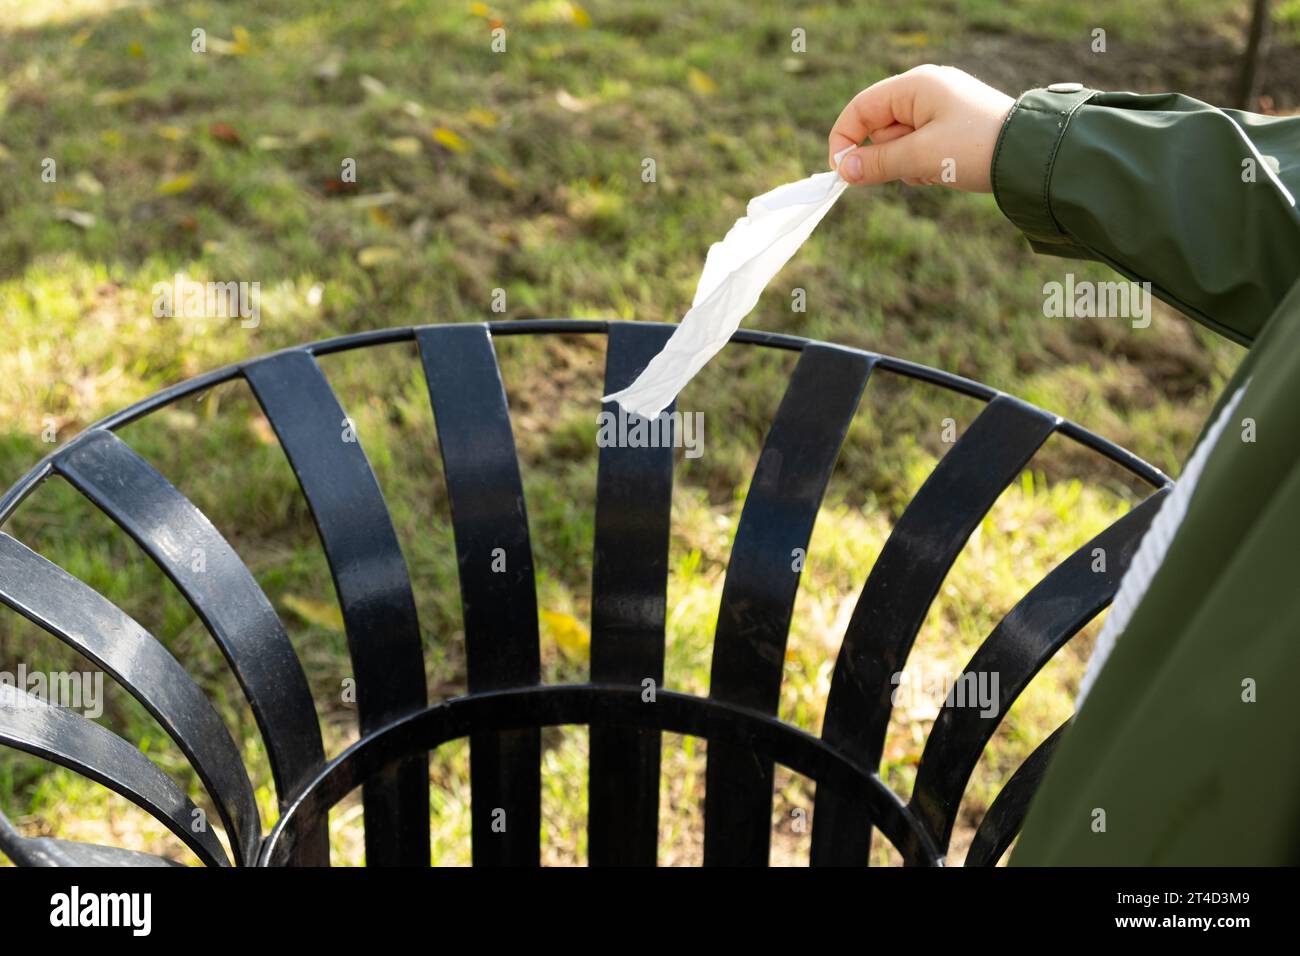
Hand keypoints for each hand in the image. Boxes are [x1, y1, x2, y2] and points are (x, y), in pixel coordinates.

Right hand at [828, 65, 1014, 192]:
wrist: (1032, 156)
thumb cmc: (977, 147)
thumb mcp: (921, 157)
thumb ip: (878, 163)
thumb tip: (843, 169)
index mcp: (916, 85)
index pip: (861, 108)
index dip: (845, 139)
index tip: (842, 172)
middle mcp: (925, 91)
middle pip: (879, 128)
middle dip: (888, 156)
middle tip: (912, 169)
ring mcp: (938, 109)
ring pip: (898, 143)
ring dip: (907, 164)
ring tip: (937, 170)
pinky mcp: (949, 127)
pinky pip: (918, 148)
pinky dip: (923, 165)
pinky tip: (945, 171)